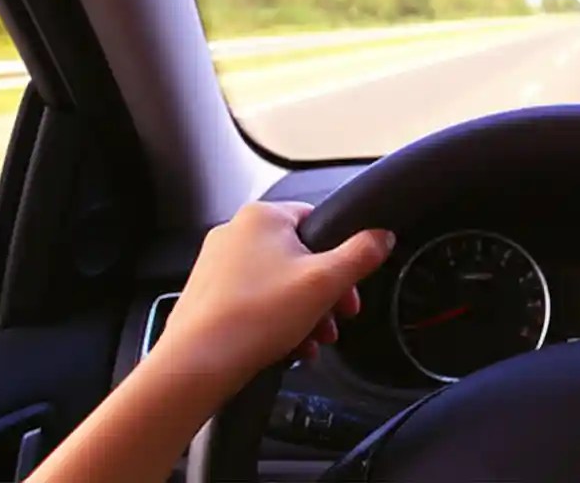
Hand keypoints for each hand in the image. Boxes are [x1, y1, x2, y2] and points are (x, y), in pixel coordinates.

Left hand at [157, 201, 393, 384]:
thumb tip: (381, 236)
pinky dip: (276, 322)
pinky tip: (288, 347)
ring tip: (312, 339)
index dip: (343, 255)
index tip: (351, 285)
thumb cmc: (254, 316)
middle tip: (334, 318)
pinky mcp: (208, 296)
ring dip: (304, 312)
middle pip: (300, 258)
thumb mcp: (327, 281)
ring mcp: (217, 266)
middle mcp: (234, 234)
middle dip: (324, 293)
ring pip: (278, 283)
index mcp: (262, 216)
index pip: (318, 221)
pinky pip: (255, 302)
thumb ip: (362, 254)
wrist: (198, 362)